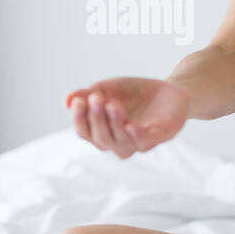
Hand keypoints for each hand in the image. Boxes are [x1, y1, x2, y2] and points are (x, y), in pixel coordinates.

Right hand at [64, 77, 190, 157]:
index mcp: (102, 132)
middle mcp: (118, 142)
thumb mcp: (109, 88)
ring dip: (114, 125)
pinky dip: (137, 136)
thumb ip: (88, 94)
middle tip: (97, 98)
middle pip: (101, 139)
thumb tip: (66, 100)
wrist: (168, 89)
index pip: (84, 132)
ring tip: (112, 104)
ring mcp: (138, 143)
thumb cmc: (134, 93)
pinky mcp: (158, 137)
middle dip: (97, 119)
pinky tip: (131, 126)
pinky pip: (145, 143)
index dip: (79, 119)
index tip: (79, 101)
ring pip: (121, 145)